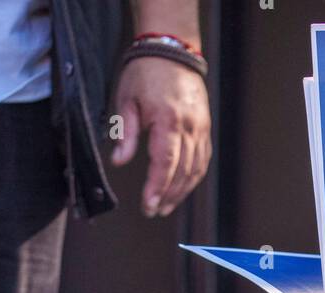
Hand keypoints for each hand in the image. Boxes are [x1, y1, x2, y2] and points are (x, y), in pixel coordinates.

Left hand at [111, 57, 211, 216]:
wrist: (171, 50)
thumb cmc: (146, 72)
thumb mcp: (127, 100)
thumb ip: (125, 134)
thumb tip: (119, 162)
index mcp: (168, 121)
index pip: (165, 164)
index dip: (157, 188)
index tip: (148, 205)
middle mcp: (189, 128)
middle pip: (182, 172)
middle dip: (167, 196)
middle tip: (154, 211)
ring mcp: (200, 129)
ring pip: (195, 170)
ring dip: (181, 192)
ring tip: (166, 205)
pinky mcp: (205, 129)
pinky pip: (203, 160)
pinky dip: (193, 178)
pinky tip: (182, 188)